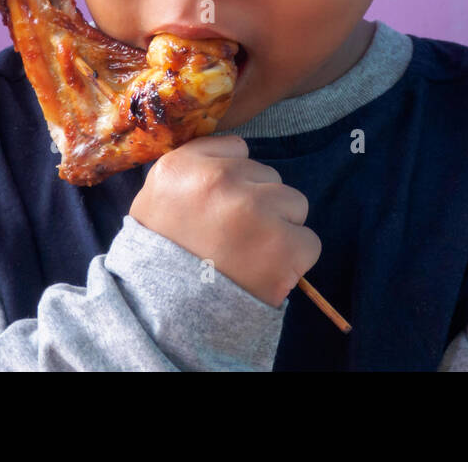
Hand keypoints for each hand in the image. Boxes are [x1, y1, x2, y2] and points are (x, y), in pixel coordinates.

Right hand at [130, 133, 320, 307]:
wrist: (164, 318)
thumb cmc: (165, 255)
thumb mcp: (159, 196)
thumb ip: (195, 165)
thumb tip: (240, 153)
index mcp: (181, 166)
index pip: (237, 149)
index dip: (234, 180)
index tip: (220, 206)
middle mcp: (219, 181)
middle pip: (269, 175)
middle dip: (259, 204)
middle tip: (233, 237)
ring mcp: (253, 210)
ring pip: (294, 203)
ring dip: (280, 228)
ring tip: (250, 254)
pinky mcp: (283, 245)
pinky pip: (308, 240)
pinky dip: (294, 259)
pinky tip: (266, 271)